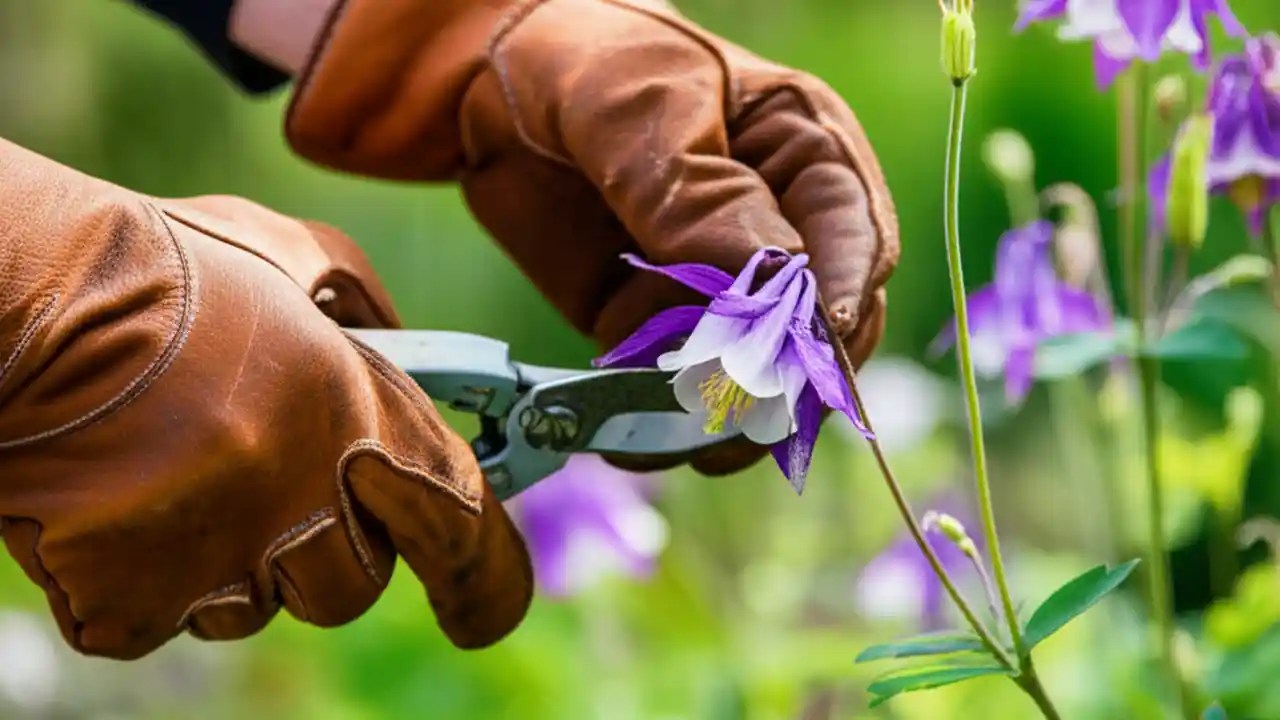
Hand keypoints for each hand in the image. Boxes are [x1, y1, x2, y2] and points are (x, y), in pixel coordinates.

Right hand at [0, 138, 530, 658]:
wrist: (27, 298)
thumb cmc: (156, 267)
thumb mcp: (287, 251)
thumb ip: (360, 299)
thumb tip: (393, 332)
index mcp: (362, 420)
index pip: (460, 531)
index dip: (480, 572)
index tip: (478, 602)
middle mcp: (310, 502)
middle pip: (349, 584)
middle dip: (318, 549)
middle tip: (256, 484)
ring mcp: (224, 560)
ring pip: (252, 609)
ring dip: (224, 562)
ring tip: (167, 474)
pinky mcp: (136, 601)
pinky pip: (155, 620)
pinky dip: (132, 579)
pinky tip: (109, 504)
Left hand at [282, 0, 899, 473]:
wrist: (492, 88)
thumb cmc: (588, 63)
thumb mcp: (642, 100)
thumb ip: (698, 184)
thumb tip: (769, 274)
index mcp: (806, 152)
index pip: (853, 230)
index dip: (846, 284)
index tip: (821, 329)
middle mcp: (780, 229)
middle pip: (820, 323)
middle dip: (789, 368)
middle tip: (743, 399)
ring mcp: (720, 288)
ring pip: (756, 373)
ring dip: (729, 415)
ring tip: (686, 441)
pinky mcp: (658, 326)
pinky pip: (677, 389)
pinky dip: (662, 425)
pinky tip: (634, 443)